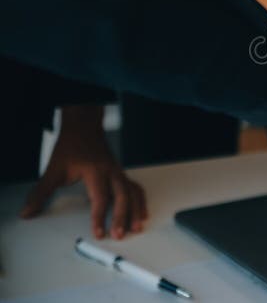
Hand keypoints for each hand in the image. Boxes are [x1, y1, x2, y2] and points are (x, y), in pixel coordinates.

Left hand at [20, 105, 146, 239]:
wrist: (84, 129)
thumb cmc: (71, 147)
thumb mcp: (53, 170)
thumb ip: (41, 193)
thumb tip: (28, 212)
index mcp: (95, 171)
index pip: (100, 197)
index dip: (99, 217)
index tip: (99, 233)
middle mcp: (110, 172)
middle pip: (122, 196)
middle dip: (122, 217)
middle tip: (119, 235)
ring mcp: (118, 172)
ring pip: (133, 192)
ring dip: (136, 210)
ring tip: (136, 227)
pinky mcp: (121, 174)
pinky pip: (136, 188)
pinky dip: (140, 201)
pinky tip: (142, 213)